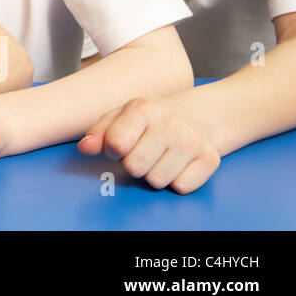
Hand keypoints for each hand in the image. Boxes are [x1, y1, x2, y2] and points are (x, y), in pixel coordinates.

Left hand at [79, 97, 219, 193]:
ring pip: (156, 181)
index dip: (114, 151)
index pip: (116, 145)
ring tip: (161, 157)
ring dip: (155, 174)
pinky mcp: (210, 159)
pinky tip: (179, 164)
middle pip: (135, 167)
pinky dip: (177, 181)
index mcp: (142, 109)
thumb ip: (99, 132)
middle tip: (143, 152)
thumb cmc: (152, 119)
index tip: (122, 145)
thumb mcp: (122, 116)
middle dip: (134, 165)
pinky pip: (181, 187)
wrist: (200, 115)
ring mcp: (192, 141)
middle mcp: (169, 123)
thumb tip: (85, 148)